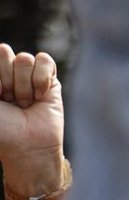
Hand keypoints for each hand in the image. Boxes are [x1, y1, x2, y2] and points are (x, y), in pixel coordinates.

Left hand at [0, 45, 64, 193]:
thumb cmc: (2, 129)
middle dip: (7, 80)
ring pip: (25, 58)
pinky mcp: (51, 82)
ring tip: (25, 104)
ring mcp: (30, 76)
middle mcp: (8, 73)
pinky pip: (45, 60)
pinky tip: (40, 96)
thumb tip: (0, 53)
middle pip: (5, 52)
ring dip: (24, 86)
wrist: (27, 146)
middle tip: (11, 101)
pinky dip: (41, 78)